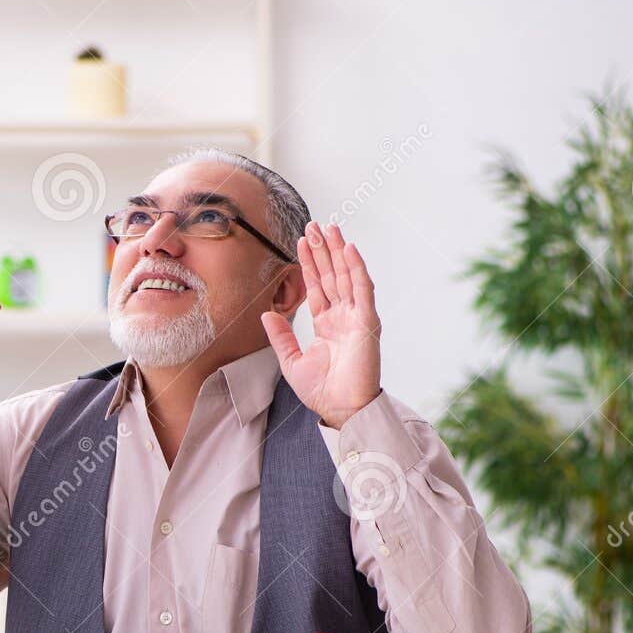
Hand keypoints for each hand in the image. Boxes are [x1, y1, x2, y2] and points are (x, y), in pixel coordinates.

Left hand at [260, 221, 381, 428]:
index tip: (301, 241)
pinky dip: (357, 268)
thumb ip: (280, 336)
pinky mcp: (367, 321)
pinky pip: (362, 289)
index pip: (317, 286)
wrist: (340, 409)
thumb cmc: (321, 390)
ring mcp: (356, 316)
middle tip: (314, 224)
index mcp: (327, 324)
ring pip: (346, 275)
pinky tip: (349, 249)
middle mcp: (343, 316)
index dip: (309, 263)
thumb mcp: (290, 360)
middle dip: (323, 249)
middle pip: (331, 275)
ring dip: (338, 251)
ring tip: (329, 227)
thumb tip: (265, 314)